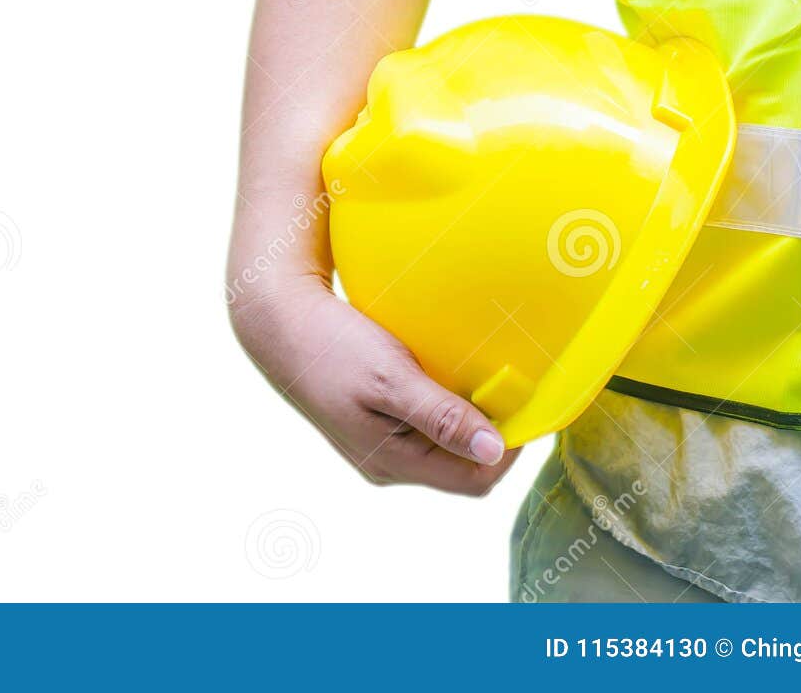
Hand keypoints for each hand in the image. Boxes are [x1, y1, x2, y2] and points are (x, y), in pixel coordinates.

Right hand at [230, 277, 519, 494]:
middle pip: (462, 466)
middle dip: (489, 432)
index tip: (522, 403)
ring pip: (444, 444)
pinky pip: (423, 424)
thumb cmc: (330, 346)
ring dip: (466, 415)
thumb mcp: (391, 378)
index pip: (476, 479)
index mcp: (393, 462)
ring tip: (474, 376)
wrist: (278, 321)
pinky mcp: (372, 421)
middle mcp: (387, 463)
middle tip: (501, 384)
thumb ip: (442, 416)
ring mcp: (378, 444)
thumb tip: (493, 451)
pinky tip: (441, 371)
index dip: (508, 448)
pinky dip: (442, 403)